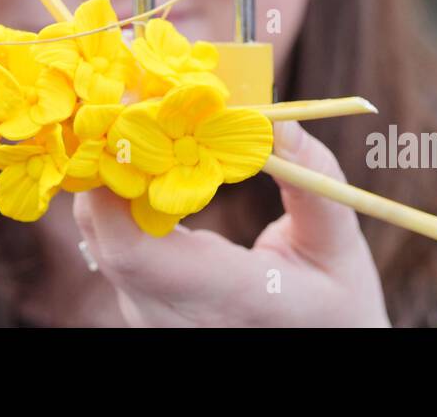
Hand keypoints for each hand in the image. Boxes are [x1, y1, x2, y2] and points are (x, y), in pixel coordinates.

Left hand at [72, 118, 390, 326]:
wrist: (320, 348)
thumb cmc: (335, 302)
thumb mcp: (338, 244)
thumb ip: (312, 178)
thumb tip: (276, 115)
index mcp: (227, 300)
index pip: (134, 251)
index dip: (113, 182)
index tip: (133, 113)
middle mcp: (170, 317)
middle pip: (103, 232)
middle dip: (108, 155)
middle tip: (134, 89)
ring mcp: (147, 313)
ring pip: (98, 232)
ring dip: (110, 166)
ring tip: (138, 106)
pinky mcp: (139, 300)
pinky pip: (109, 237)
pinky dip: (118, 188)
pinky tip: (142, 145)